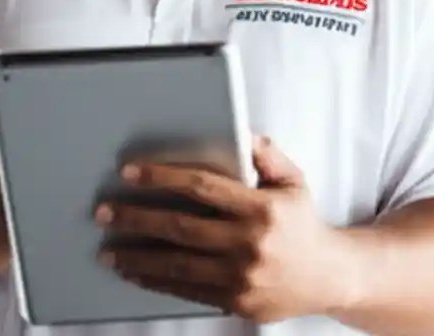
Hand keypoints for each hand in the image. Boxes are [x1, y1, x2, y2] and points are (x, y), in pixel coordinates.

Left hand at [96, 136, 356, 323]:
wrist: (329, 277)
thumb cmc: (304, 224)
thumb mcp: (293, 181)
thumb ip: (267, 155)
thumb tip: (242, 132)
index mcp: (262, 208)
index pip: (202, 187)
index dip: (163, 178)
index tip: (131, 173)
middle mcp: (250, 243)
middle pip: (180, 228)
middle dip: (136, 219)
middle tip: (104, 213)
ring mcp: (241, 276)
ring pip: (177, 264)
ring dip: (137, 256)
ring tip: (109, 250)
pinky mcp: (235, 301)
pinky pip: (186, 289)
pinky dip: (156, 281)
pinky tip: (136, 273)